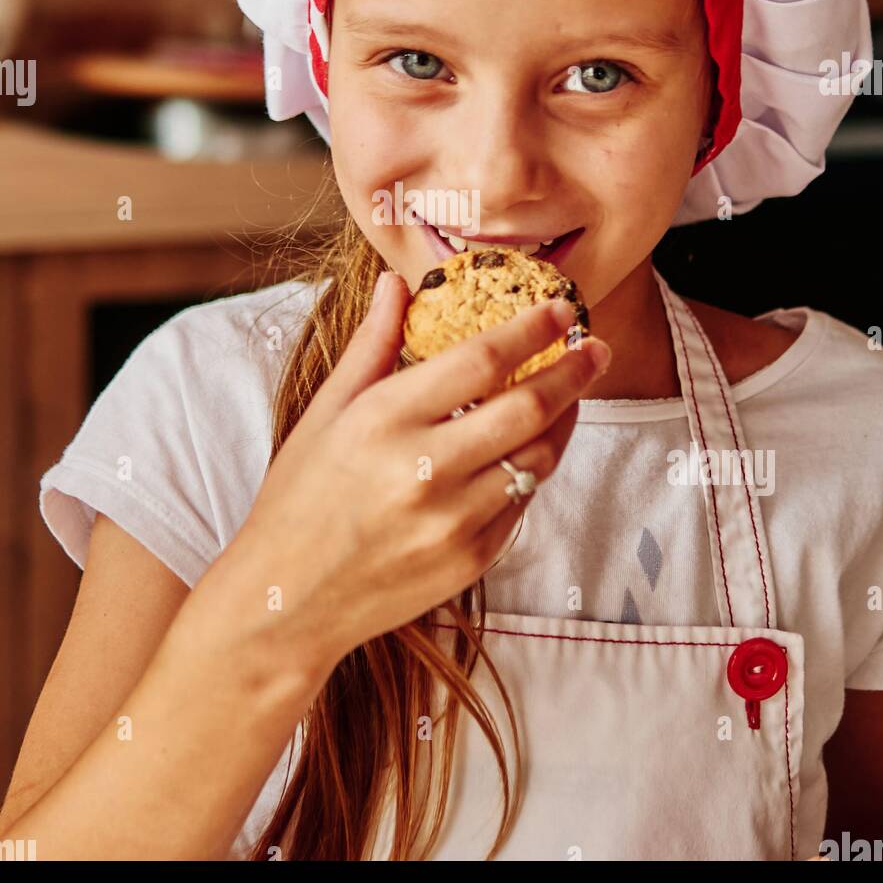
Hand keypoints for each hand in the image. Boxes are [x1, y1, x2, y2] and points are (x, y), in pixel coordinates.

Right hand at [233, 271, 610, 664]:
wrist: (288, 598)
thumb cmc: (299, 497)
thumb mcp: (326, 412)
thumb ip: (371, 345)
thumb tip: (396, 283)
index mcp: (384, 420)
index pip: (480, 360)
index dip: (530, 329)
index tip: (558, 308)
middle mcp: (424, 469)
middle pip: (528, 407)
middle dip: (573, 370)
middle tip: (594, 347)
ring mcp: (453, 521)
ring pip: (537, 457)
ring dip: (564, 420)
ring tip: (571, 395)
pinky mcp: (470, 561)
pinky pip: (522, 503)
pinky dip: (531, 470)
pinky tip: (529, 449)